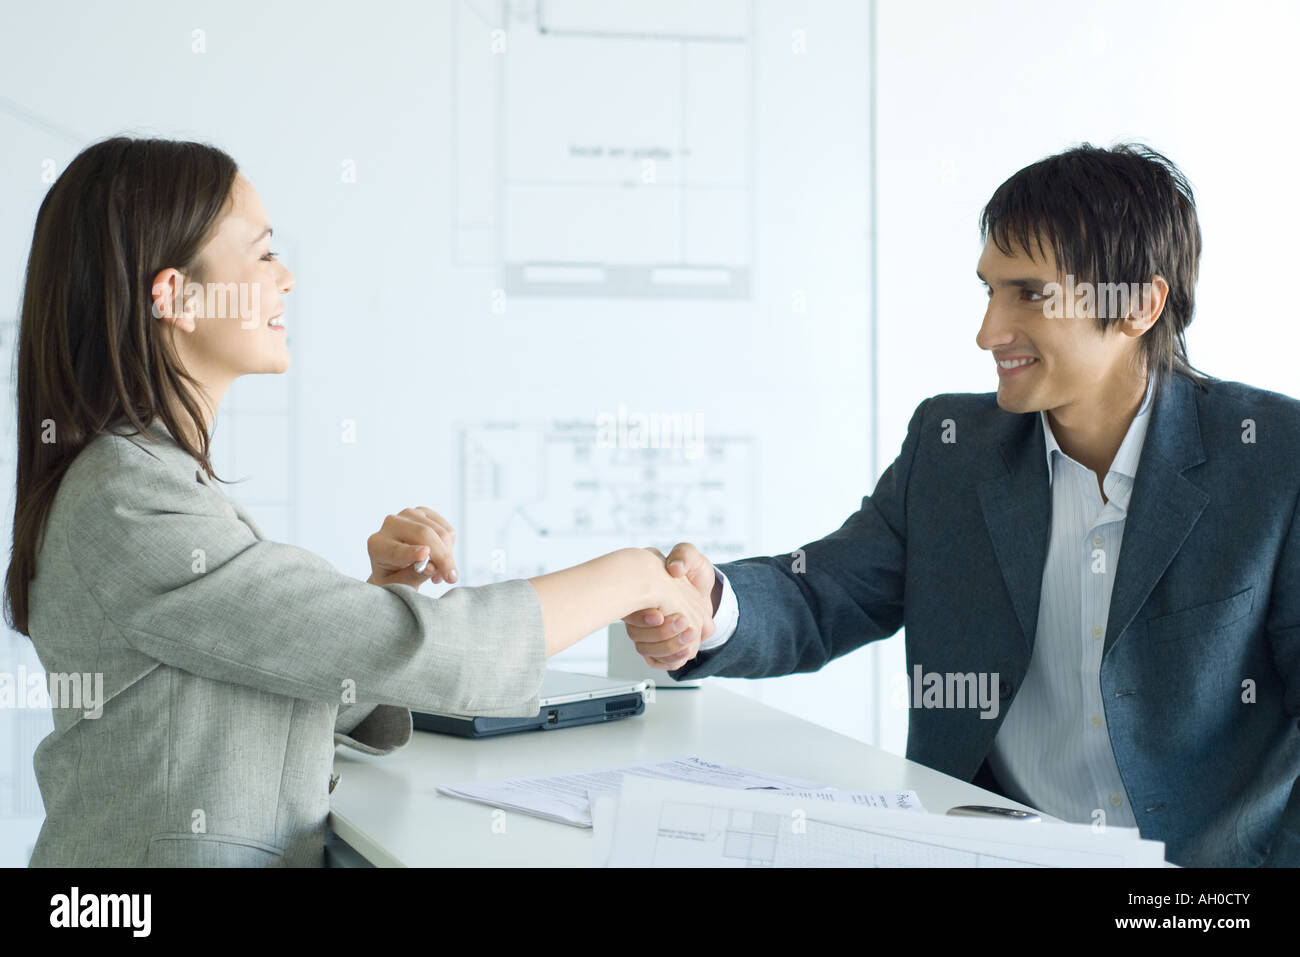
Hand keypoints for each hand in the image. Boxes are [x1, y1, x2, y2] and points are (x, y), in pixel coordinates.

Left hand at [366, 507, 456, 587]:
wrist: (396, 564)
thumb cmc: (395, 578)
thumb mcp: (399, 585)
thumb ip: (413, 577)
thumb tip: (432, 567)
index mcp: (377, 545)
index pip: (395, 549)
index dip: (410, 552)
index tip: (424, 554)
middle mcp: (390, 524)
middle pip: (423, 534)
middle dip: (442, 556)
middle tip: (451, 578)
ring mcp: (408, 515)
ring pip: (440, 533)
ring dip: (448, 556)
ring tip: (440, 574)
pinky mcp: (424, 512)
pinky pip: (448, 530)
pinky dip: (450, 548)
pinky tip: (440, 559)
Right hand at [625, 543, 717, 668]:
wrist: (703, 587)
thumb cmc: (691, 570)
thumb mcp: (690, 556)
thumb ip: (684, 555)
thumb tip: (675, 568)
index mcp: (641, 593)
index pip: (630, 612)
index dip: (640, 617)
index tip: (659, 614)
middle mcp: (642, 614)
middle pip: (636, 636)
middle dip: (660, 634)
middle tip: (683, 621)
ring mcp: (651, 631)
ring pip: (647, 650)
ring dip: (668, 646)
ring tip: (690, 636)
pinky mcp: (663, 644)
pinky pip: (658, 661)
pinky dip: (671, 659)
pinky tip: (685, 651)